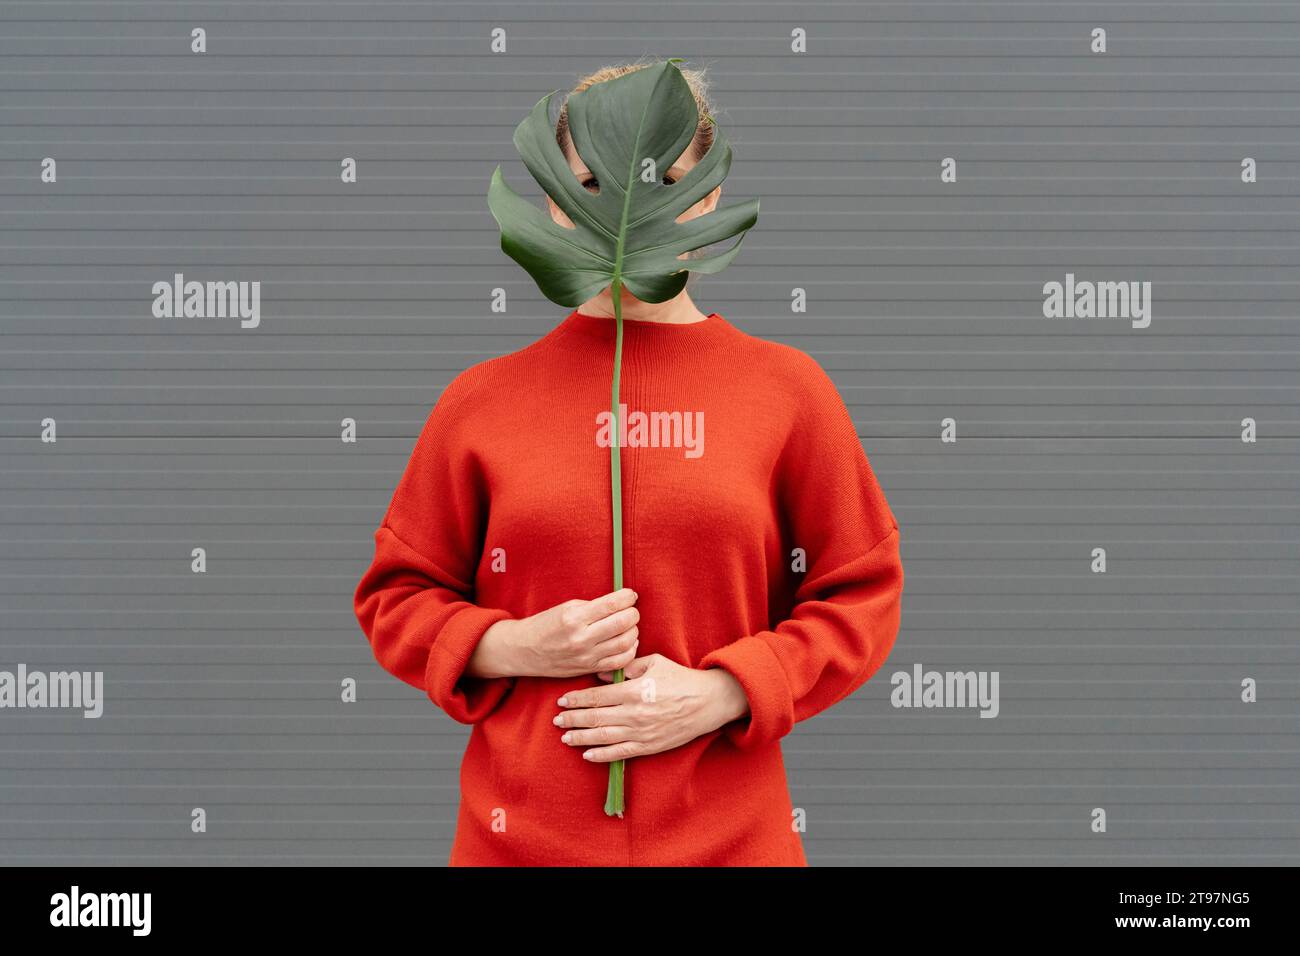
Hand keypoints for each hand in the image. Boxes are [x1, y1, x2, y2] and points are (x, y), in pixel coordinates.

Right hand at [466, 588, 639, 678]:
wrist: (524, 651)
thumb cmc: (545, 624)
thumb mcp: (566, 608)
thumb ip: (593, 606)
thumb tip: (620, 603)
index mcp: (574, 617)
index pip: (612, 604)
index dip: (627, 597)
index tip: (630, 595)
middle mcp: (581, 638)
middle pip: (623, 623)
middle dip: (633, 613)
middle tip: (631, 609)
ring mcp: (586, 656)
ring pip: (625, 643)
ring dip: (633, 631)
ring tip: (629, 625)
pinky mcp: (589, 669)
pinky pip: (620, 662)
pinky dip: (630, 650)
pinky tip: (627, 642)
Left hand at [552, 653, 749, 762]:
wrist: (707, 702)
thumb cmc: (680, 678)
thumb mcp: (654, 662)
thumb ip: (626, 667)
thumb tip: (600, 674)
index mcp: (634, 690)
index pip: (597, 696)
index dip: (577, 699)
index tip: (562, 700)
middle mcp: (634, 713)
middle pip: (595, 718)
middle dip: (573, 719)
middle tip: (556, 719)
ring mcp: (641, 732)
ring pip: (603, 737)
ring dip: (581, 738)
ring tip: (565, 737)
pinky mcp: (649, 746)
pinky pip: (620, 753)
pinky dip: (601, 755)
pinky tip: (587, 754)